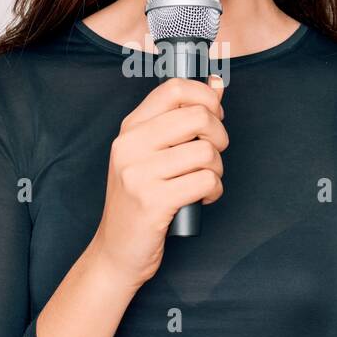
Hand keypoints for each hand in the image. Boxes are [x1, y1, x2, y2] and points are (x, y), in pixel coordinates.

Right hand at [89, 75, 226, 288]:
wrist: (117, 251)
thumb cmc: (140, 201)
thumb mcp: (150, 155)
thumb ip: (180, 121)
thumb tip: (217, 85)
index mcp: (129, 129)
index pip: (174, 89)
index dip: (205, 97)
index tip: (213, 115)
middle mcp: (130, 146)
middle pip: (198, 117)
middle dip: (219, 136)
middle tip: (213, 154)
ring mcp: (139, 174)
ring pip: (206, 152)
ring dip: (217, 170)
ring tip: (204, 181)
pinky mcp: (153, 201)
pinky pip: (205, 181)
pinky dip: (214, 191)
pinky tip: (202, 198)